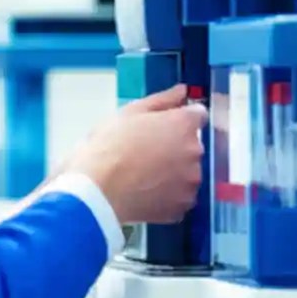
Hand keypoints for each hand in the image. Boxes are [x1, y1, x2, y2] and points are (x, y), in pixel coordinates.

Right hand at [66, 84, 206, 224]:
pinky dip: (169, 195)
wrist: (98, 190)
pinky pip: (181, 196)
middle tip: (146, 152)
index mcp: (184, 124)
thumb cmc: (109, 146)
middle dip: (176, 147)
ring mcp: (191, 181)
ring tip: (144, 175)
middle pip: (192, 145)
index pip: (198, 116)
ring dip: (174, 172)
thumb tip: (183, 91)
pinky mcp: (183, 205)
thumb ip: (162, 100)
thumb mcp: (130, 113)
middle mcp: (194, 151)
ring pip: (188, 172)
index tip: (165, 127)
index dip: (181, 120)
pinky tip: (146, 191)